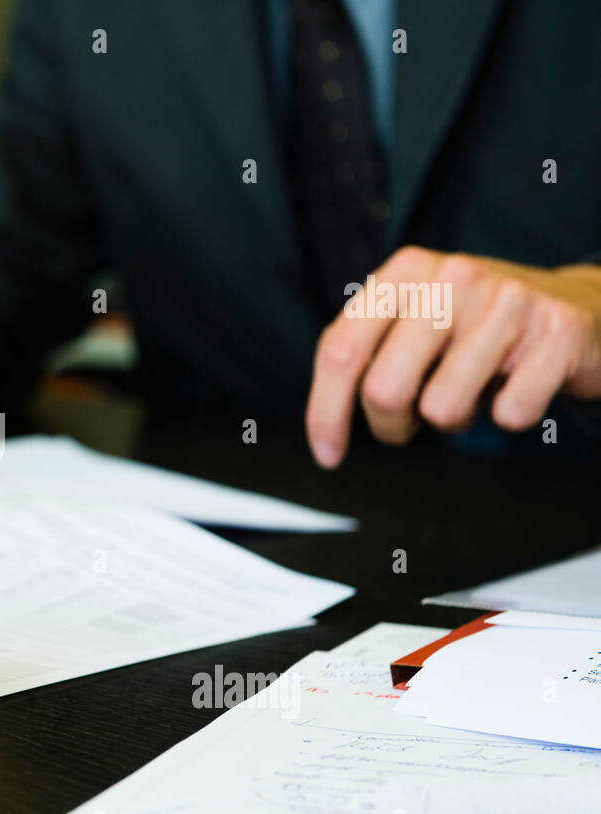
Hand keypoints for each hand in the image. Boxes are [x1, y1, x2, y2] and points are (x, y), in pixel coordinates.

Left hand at [306, 247, 600, 466]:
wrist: (581, 304)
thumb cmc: (476, 325)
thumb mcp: (413, 321)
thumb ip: (363, 353)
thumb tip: (325, 425)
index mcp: (406, 272)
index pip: (341, 351)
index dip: (326, 412)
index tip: (327, 454)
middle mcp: (453, 276)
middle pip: (384, 389)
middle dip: (391, 425)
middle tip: (411, 420)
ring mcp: (509, 300)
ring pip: (442, 408)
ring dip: (453, 420)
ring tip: (472, 390)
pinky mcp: (558, 330)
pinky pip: (510, 414)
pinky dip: (510, 415)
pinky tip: (516, 385)